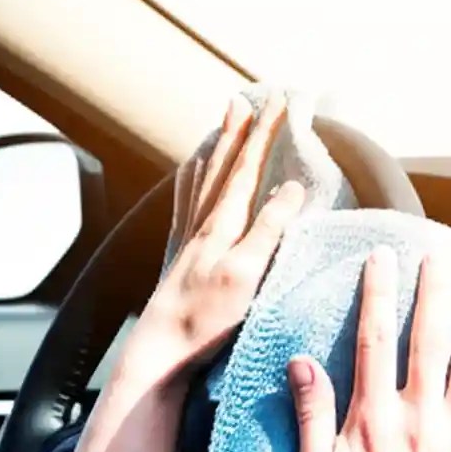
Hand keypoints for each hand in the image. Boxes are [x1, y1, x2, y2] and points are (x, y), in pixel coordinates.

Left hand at [118, 92, 304, 389]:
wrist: (160, 353)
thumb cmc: (206, 320)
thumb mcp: (247, 275)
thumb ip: (269, 229)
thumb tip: (291, 187)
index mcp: (221, 227)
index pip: (247, 169)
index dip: (264, 134)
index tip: (280, 102)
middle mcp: (202, 226)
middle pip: (223, 167)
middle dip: (240, 132)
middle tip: (250, 98)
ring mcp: (189, 240)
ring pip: (202, 180)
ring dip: (216, 149)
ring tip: (223, 123)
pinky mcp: (181, 258)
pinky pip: (185, 203)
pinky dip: (191, 180)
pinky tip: (192, 173)